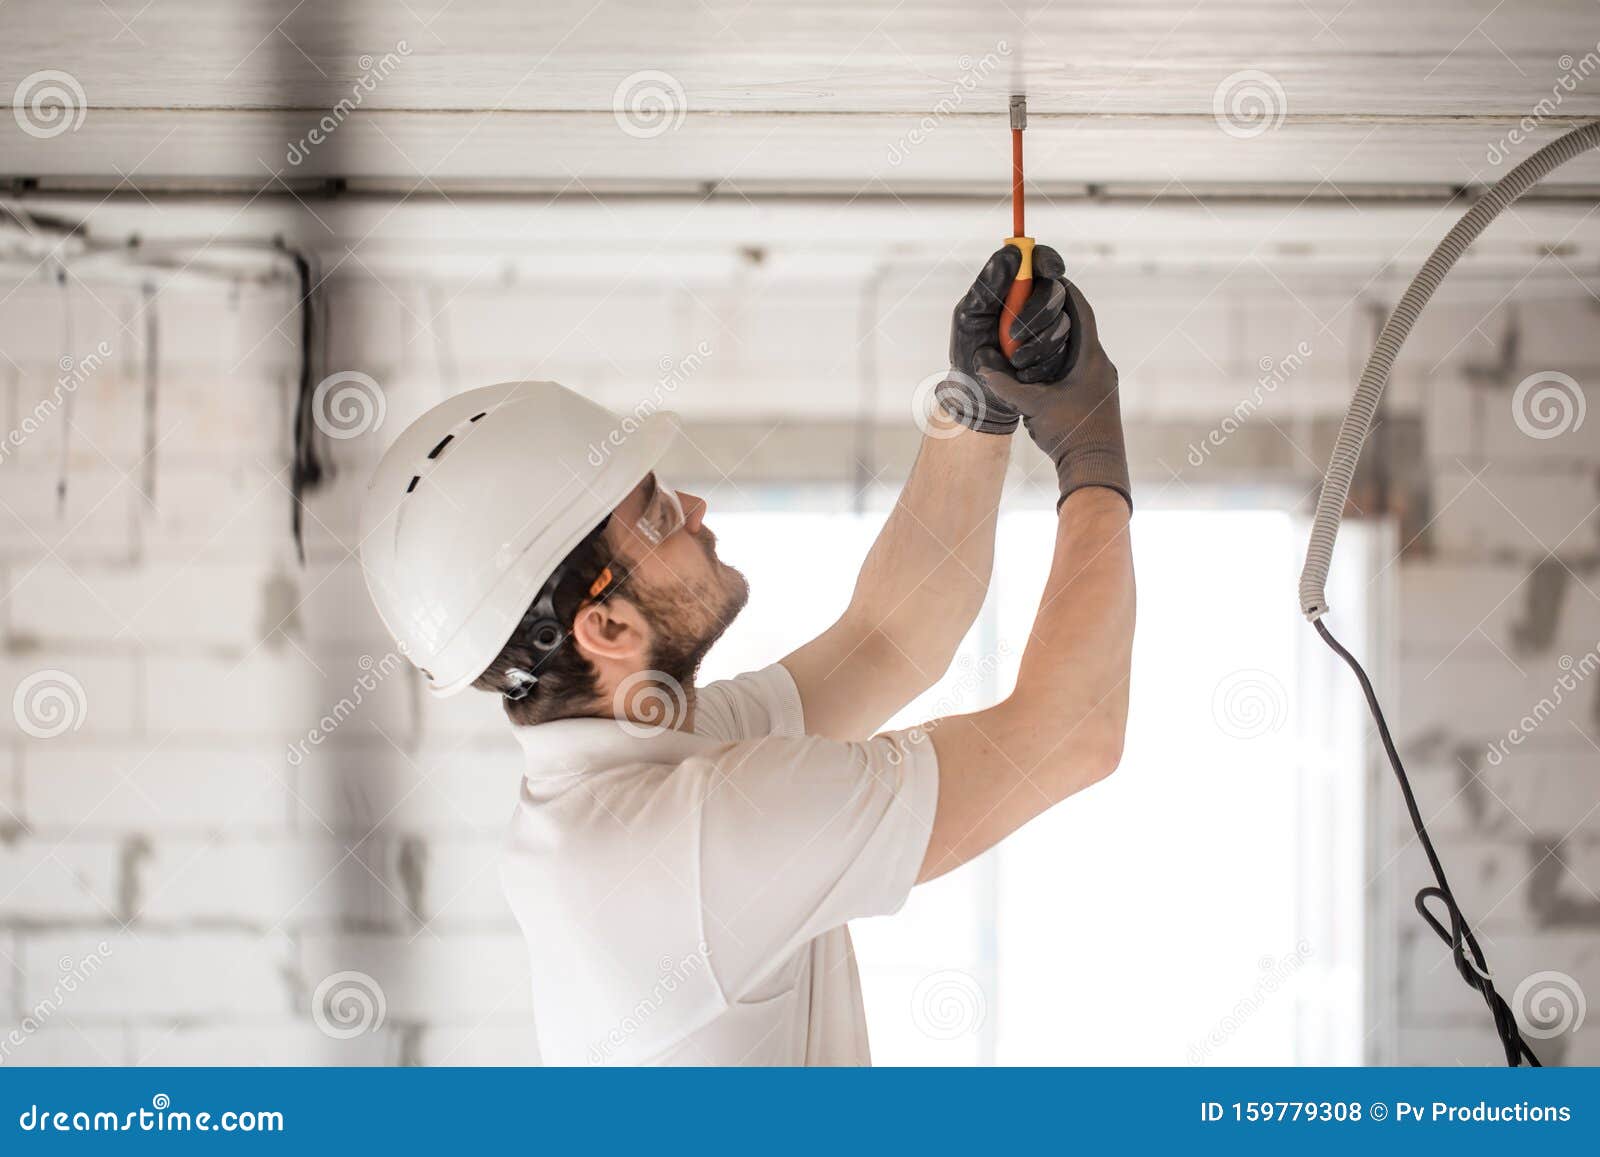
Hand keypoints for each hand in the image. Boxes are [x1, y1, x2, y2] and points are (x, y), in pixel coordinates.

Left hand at [938, 245, 1076, 433]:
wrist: (978, 393)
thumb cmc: (969, 349)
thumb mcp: (969, 316)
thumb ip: (988, 285)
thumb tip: (1012, 253)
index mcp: (1015, 286)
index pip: (1039, 261)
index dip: (1049, 261)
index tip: (1051, 271)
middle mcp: (1036, 302)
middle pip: (1056, 292)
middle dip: (1038, 312)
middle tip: (1013, 334)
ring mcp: (1051, 327)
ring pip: (1062, 324)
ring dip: (1037, 344)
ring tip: (1012, 360)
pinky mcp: (1060, 352)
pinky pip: (1064, 352)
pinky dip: (1042, 363)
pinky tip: (1024, 372)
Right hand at [974, 279, 1130, 510]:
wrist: (1095, 467)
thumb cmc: (1069, 434)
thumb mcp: (1032, 406)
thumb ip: (1006, 385)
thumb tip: (981, 366)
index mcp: (1090, 358)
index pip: (1081, 311)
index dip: (1065, 291)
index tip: (1050, 277)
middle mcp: (1100, 365)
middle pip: (1080, 327)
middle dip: (1059, 312)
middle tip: (1037, 301)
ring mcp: (1101, 382)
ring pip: (1080, 349)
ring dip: (1060, 338)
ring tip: (1037, 330)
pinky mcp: (1098, 397)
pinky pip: (1079, 368)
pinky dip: (1062, 360)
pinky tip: (1044, 366)